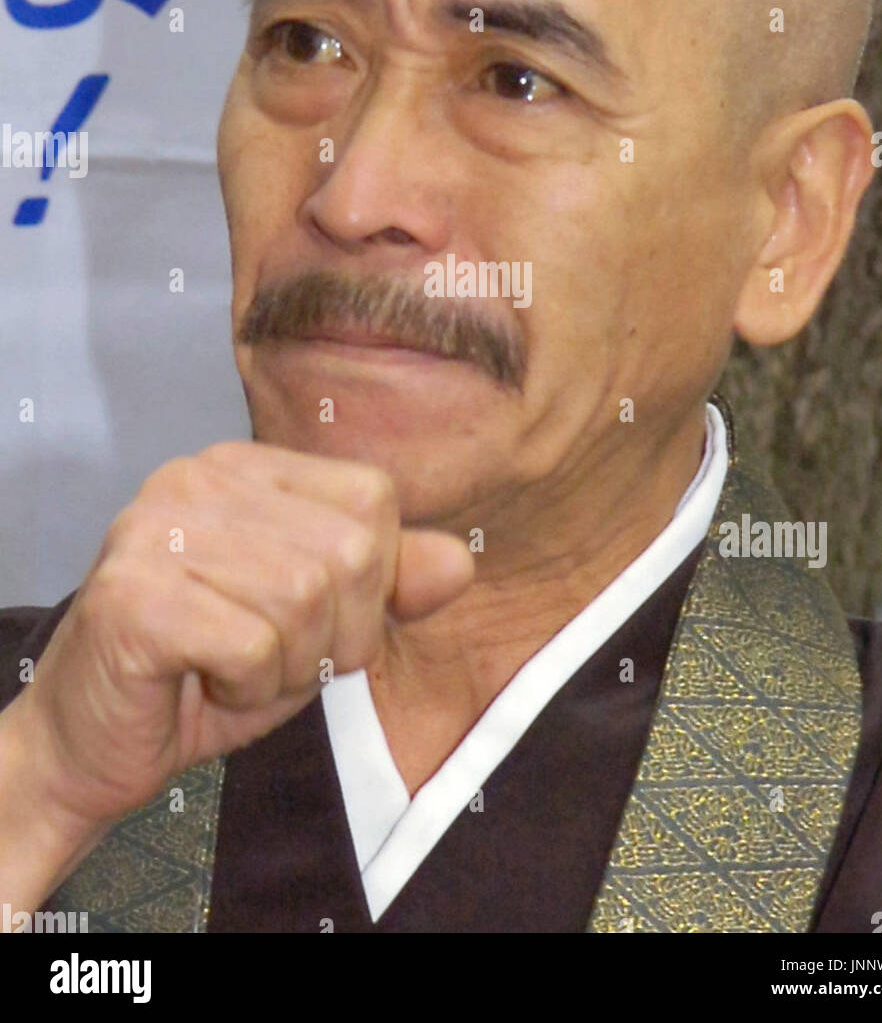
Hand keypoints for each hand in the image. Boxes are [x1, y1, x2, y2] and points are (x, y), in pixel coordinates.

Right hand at [15, 442, 473, 829]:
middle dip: (333, 633)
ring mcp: (156, 528)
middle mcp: (196, 477)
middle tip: (271, 656)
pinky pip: (254, 645)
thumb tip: (462, 562)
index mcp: (244, 464)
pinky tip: (201, 679)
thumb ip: (390, 584)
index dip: (373, 581)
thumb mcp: (322, 623)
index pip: (373, 496)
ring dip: (287, 665)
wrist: (94, 742)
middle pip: (349, 550)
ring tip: (233, 666)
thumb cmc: (210, 671)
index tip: (318, 620)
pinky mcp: (132, 594)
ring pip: (305, 598)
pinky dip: (248, 686)